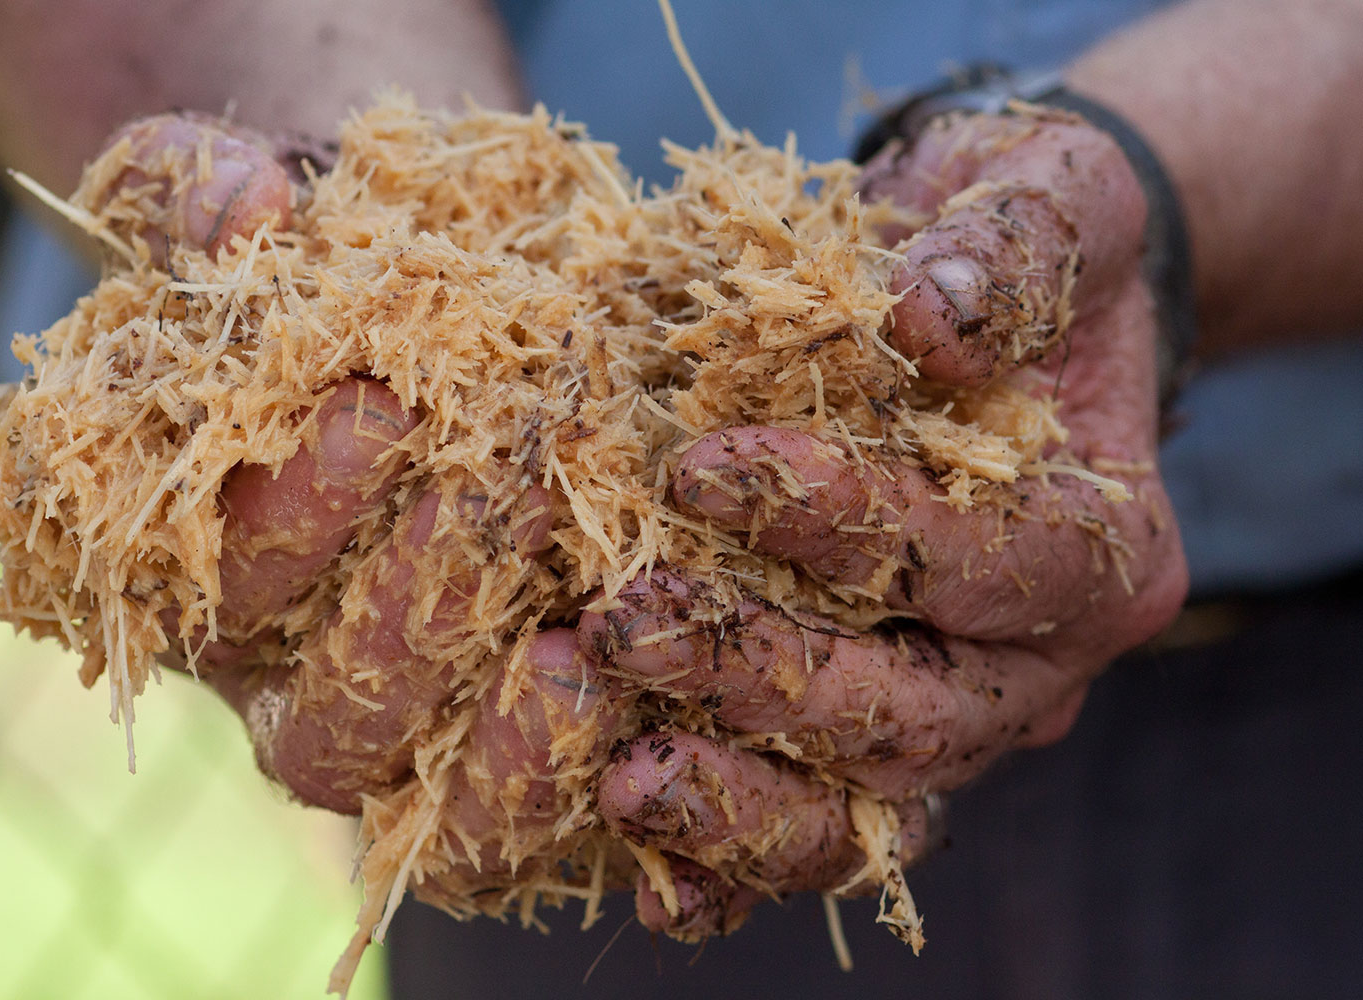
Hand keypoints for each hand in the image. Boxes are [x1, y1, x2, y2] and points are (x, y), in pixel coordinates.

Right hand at [99, 114, 623, 884]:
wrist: (497, 329)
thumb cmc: (379, 277)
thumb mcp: (294, 211)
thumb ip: (215, 193)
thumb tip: (245, 211)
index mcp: (227, 580)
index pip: (228, 581)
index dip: (289, 510)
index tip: (379, 400)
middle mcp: (319, 693)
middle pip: (332, 729)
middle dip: (413, 610)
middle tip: (508, 491)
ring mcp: (441, 751)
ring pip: (444, 823)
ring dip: (505, 749)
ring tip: (580, 643)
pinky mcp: (551, 776)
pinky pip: (557, 841)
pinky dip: (600, 803)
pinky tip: (660, 727)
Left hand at [581, 110, 1189, 932]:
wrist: (983, 321)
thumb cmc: (1009, 250)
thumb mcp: (1047, 199)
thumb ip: (1015, 247)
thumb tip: (930, 317)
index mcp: (1101, 546)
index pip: (988, 565)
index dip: (856, 528)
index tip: (707, 473)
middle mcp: (1037, 665)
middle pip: (921, 716)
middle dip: (770, 678)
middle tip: (628, 624)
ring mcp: (952, 717)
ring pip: (867, 804)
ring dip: (745, 802)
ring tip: (626, 777)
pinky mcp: (870, 740)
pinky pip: (813, 824)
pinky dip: (733, 860)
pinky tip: (642, 858)